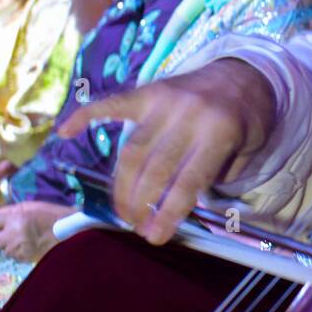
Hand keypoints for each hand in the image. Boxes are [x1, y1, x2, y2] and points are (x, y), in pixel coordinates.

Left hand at [0, 202, 71, 261]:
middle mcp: (15, 235)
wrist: (72, 232)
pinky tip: (30, 248)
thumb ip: (10, 211)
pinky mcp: (28, 258)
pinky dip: (20, 254)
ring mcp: (22, 249)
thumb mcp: (29, 206)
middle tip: (7, 237)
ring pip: (5, 252)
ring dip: (10, 248)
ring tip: (23, 242)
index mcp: (15, 219)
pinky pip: (16, 258)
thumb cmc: (52, 215)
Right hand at [58, 59, 275, 245]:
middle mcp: (187, 115)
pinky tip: (63, 133)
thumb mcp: (246, 154)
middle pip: (154, 168)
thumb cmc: (248, 122)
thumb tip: (174, 207)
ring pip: (132, 148)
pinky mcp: (146, 91)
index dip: (168, 213)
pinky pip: (111, 104)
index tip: (154, 237)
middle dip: (141, 204)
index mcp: (218, 133)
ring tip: (121, 211)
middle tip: (136, 227)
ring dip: (122, 184)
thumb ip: (215, 177)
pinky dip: (85, 116)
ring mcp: (163, 100)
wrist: (244, 74)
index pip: (187, 182)